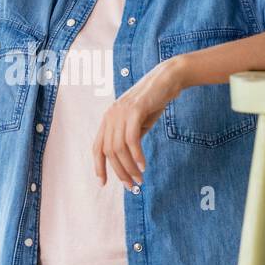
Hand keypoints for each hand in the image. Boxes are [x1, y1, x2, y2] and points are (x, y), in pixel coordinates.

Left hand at [91, 58, 186, 188]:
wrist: (167, 79)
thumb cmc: (153, 101)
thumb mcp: (138, 122)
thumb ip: (130, 138)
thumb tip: (128, 160)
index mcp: (108, 119)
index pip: (97, 147)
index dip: (98, 166)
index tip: (103, 183)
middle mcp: (110, 115)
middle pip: (108, 151)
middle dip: (119, 172)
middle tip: (131, 185)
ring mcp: (121, 112)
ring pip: (119, 148)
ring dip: (129, 167)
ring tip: (139, 179)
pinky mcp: (134, 110)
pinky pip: (131, 139)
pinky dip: (137, 156)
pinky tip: (143, 165)